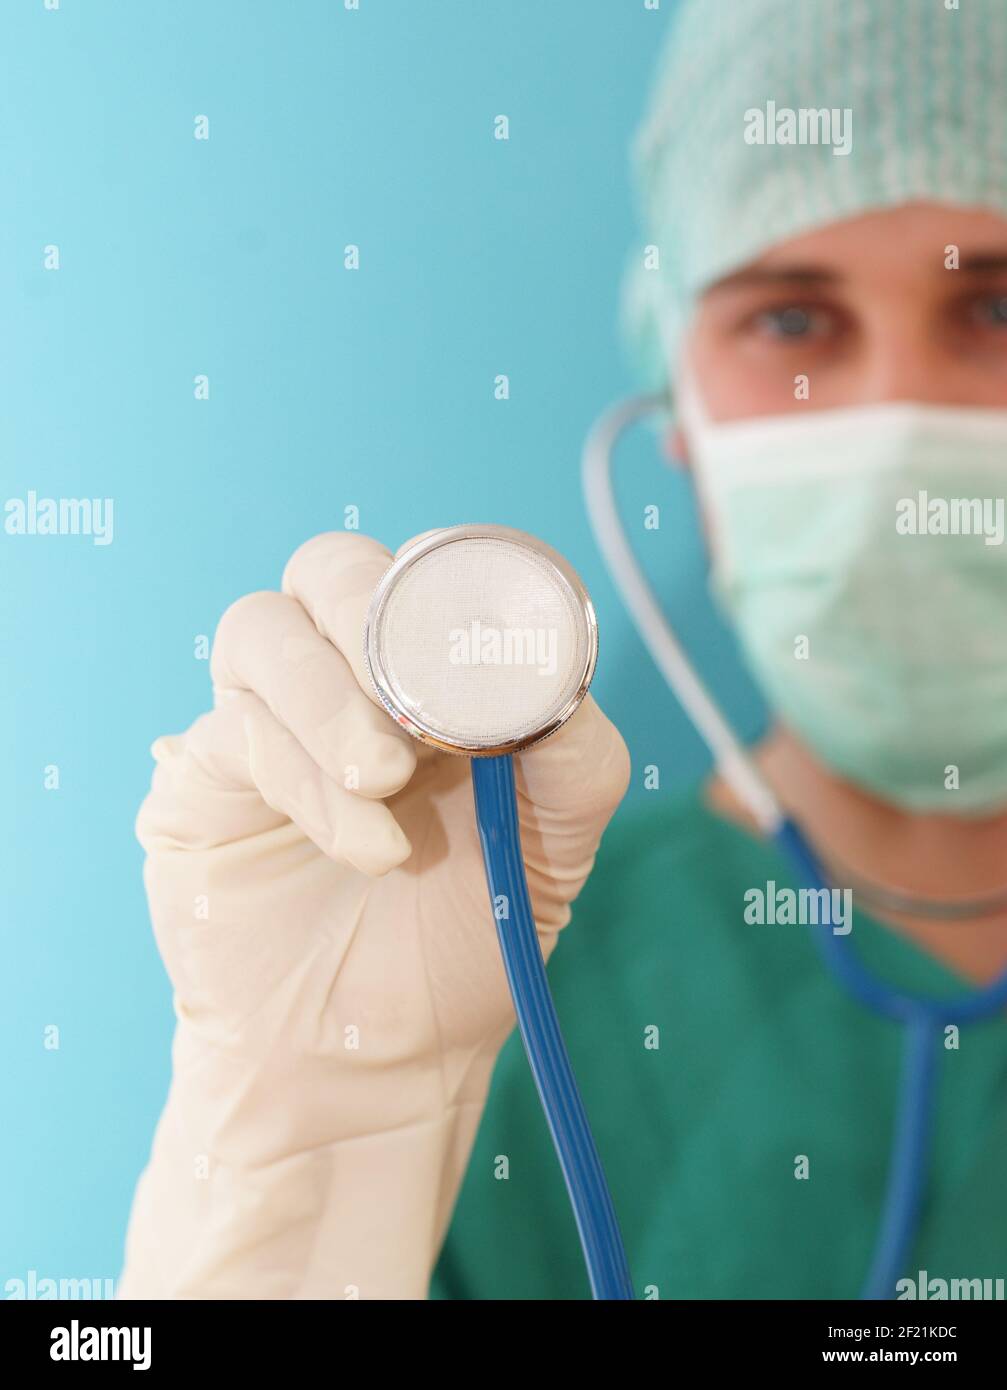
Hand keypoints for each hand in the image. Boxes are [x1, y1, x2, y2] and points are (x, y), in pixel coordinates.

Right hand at [119, 530, 629, 1298]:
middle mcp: (345, 676)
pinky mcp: (205, 775)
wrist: (384, 1058)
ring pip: (262, 628)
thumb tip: (547, 670)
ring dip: (330, 700)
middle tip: (421, 715)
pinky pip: (237, 731)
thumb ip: (571, 749)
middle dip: (375, 622)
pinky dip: (308, 779)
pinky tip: (368, 848)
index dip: (452, 589)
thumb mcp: (554, 842)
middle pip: (330, 567)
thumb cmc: (472, 935)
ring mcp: (267, 718)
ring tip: (386, 784)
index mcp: (430, 671)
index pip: (425, 572)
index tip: (488, 654)